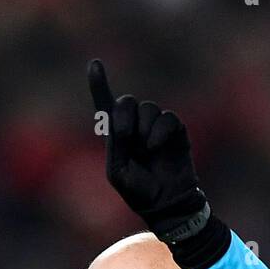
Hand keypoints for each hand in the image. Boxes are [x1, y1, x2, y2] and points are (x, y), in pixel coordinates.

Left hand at [87, 58, 208, 243]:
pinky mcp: (175, 131)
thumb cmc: (139, 193)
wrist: (166, 204)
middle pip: (127, 101)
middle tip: (127, 136)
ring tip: (147, 151)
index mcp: (118, 136)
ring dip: (144, 129)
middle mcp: (136, 127)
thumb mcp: (118, 171)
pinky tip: (156, 148)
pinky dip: (160, 131)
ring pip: (148, 108)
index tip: (94, 64)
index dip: (100, 85)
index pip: (107, 106)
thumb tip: (126, 121)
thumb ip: (118, 143)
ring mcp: (156, 127)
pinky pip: (167, 118)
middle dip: (125, 115)